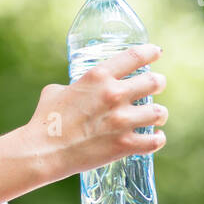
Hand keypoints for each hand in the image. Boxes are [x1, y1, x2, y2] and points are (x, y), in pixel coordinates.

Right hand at [23, 43, 166, 183]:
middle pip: (154, 81)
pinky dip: (157, 139)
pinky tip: (155, 137)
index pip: (135, 56)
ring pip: (159, 112)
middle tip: (156, 86)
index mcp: (98, 76)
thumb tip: (75, 90)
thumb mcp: (56, 91)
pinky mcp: (124, 145)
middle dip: (158, 83)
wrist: (44, 151)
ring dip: (159, 113)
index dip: (150, 52)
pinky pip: (155, 141)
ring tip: (156, 116)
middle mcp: (114, 94)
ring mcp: (122, 121)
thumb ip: (73, 86)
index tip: (156, 53)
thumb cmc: (46, 120)